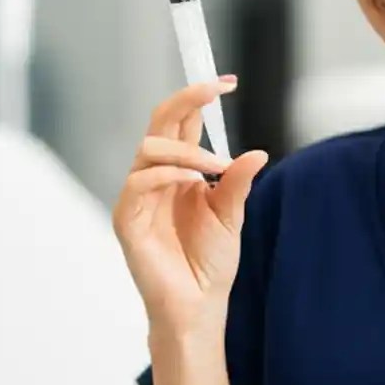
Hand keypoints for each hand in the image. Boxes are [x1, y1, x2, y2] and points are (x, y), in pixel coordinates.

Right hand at [112, 76, 269, 338]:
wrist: (198, 304)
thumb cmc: (210, 260)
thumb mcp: (231, 214)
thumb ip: (237, 182)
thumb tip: (257, 152)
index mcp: (178, 171)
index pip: (181, 121)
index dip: (199, 97)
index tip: (227, 81)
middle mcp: (154, 177)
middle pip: (159, 122)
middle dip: (187, 100)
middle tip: (216, 89)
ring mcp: (137, 196)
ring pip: (149, 147)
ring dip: (186, 149)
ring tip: (217, 166)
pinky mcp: (127, 219)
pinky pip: (138, 182)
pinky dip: (168, 173)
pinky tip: (194, 181)